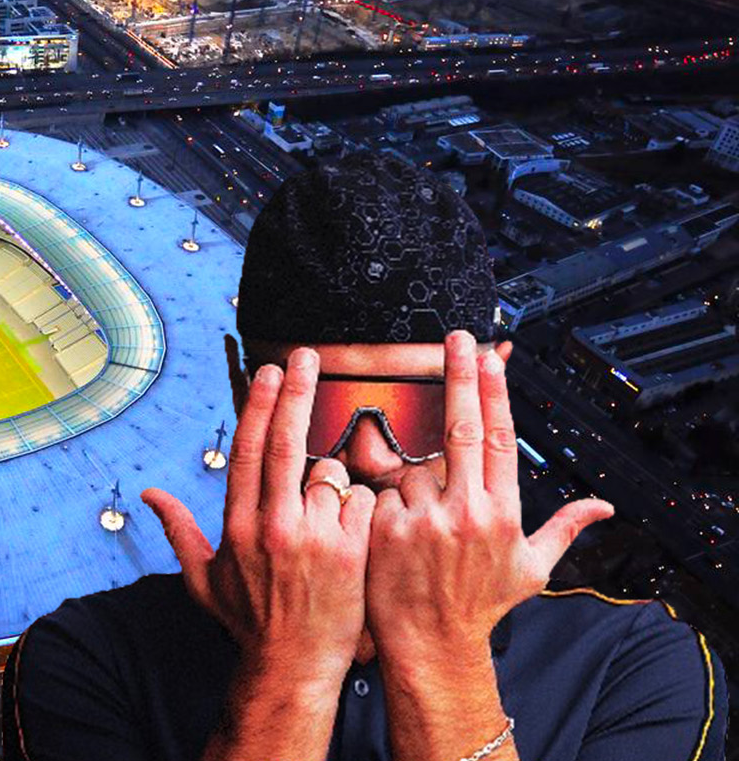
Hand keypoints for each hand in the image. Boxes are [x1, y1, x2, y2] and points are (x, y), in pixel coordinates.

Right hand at [143, 347, 375, 683]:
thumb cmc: (250, 623)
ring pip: (331, 474)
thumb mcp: (204, 579)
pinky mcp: (350, 553)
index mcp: (237, 526)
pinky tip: (356, 529)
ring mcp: (313, 539)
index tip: (268, 373)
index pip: (246, 451)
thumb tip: (149, 493)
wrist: (294, 668)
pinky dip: (363, 506)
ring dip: (334, 482)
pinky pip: (363, 502)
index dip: (258, 406)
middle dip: (294, 393)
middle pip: (284, 444)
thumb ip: (180, 530)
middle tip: (305, 358)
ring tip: (330, 515)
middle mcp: (272, 526)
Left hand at [366, 330, 613, 659]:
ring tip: (418, 521)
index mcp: (502, 514)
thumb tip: (601, 506)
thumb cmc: (479, 605)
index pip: (501, 438)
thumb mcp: (532, 570)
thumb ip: (563, 529)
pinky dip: (384, 501)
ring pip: (412, 467)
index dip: (495, 392)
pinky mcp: (386, 528)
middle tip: (455, 339)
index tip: (489, 356)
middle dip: (460, 376)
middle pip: (462, 426)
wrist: (431, 644)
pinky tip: (392, 530)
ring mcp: (425, 519)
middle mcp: (466, 512)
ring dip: (412, 482)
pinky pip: (381, 491)